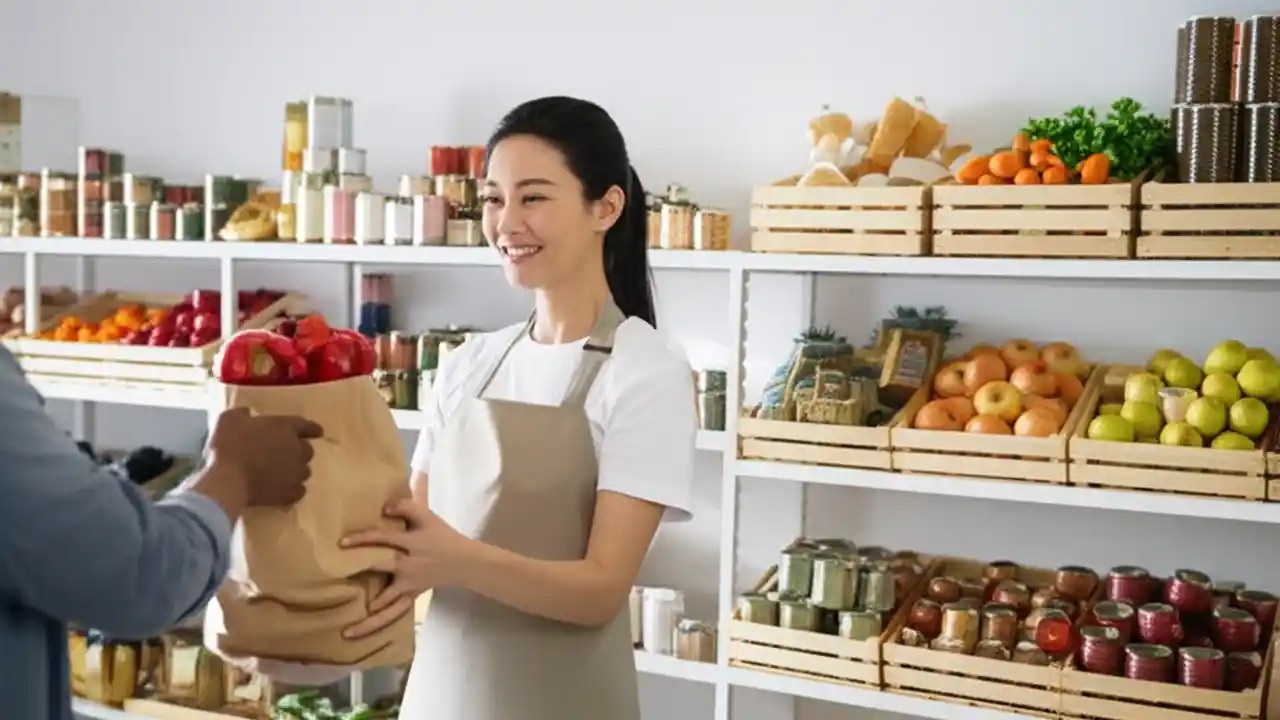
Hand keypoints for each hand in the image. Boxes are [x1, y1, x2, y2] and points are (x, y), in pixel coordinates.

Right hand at [207, 407, 322, 506]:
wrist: (227, 480)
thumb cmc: (228, 445)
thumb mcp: (230, 419)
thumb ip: (242, 414)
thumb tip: (247, 413)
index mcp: (286, 427)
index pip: (308, 426)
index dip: (312, 429)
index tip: (317, 432)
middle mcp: (297, 449)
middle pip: (307, 451)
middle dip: (298, 452)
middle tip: (284, 455)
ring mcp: (297, 472)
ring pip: (304, 471)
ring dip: (295, 471)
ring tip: (280, 474)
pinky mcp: (291, 493)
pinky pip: (299, 490)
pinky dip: (292, 490)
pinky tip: (282, 490)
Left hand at [339, 498, 472, 639]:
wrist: (465, 562)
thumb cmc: (443, 537)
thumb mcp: (428, 517)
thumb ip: (407, 506)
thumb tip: (385, 506)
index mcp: (413, 543)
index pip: (385, 538)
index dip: (364, 539)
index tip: (341, 543)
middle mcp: (409, 564)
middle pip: (384, 565)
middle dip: (362, 567)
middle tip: (337, 573)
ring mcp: (410, 584)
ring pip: (389, 603)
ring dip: (369, 619)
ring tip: (347, 632)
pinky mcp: (412, 596)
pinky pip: (395, 612)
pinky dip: (380, 622)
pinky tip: (362, 632)